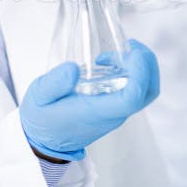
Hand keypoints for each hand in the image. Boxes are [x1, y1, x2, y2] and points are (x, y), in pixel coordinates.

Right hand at [19, 39, 159, 160]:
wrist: (44, 141)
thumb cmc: (42, 118)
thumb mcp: (38, 97)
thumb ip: (54, 83)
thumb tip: (73, 69)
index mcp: (96, 112)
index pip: (132, 98)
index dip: (140, 73)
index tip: (132, 52)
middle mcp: (112, 114)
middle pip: (148, 92)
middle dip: (148, 65)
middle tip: (132, 46)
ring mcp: (116, 112)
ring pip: (146, 91)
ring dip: (142, 67)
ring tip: (120, 52)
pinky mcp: (115, 108)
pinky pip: (135, 90)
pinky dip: (134, 72)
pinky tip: (112, 63)